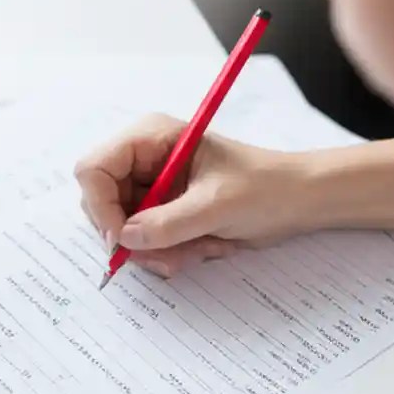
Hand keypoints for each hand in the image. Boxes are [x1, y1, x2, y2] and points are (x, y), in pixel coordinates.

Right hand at [75, 114, 313, 276]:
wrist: (299, 202)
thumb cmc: (266, 188)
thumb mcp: (217, 206)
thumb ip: (168, 224)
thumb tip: (124, 240)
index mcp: (151, 138)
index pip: (94, 169)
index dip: (100, 206)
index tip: (122, 241)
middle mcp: (143, 159)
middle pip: (100, 203)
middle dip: (132, 236)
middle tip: (167, 255)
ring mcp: (150, 186)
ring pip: (122, 229)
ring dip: (156, 250)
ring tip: (199, 249)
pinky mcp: (161, 211)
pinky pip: (143, 241)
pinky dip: (167, 254)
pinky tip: (201, 248)